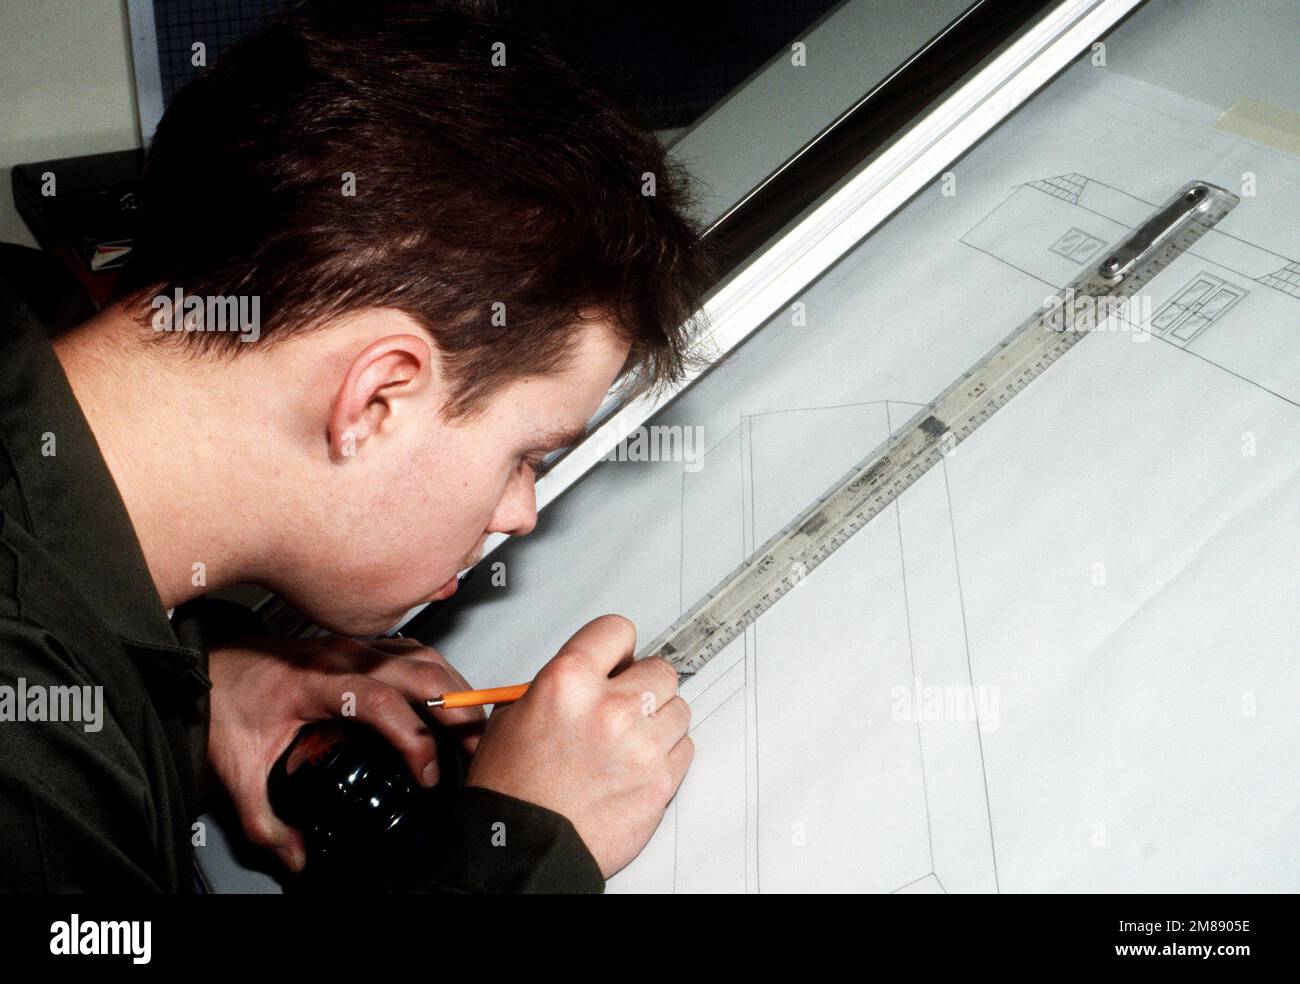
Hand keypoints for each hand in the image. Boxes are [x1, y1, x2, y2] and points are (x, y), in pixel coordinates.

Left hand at [206, 634, 484, 872]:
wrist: (211, 665)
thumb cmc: (225, 698)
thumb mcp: (236, 768)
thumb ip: (265, 821)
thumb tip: (297, 854)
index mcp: (318, 682)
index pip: (384, 703)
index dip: (415, 740)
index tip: (428, 774)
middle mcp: (344, 658)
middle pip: (422, 674)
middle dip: (460, 712)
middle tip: (477, 748)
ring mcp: (356, 648)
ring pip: (426, 657)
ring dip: (457, 689)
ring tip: (473, 727)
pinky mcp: (361, 647)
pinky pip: (415, 652)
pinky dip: (441, 676)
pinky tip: (447, 699)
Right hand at [464, 614, 693, 877]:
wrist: (523, 849)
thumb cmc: (513, 788)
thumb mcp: (515, 715)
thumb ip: (562, 684)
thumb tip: (598, 671)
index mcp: (568, 682)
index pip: (617, 630)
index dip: (616, 646)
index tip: (617, 658)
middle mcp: (610, 708)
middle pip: (659, 670)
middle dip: (643, 685)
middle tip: (624, 704)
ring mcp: (641, 746)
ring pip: (678, 708)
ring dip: (658, 720)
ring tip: (628, 740)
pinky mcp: (660, 781)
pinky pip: (684, 747)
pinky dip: (666, 753)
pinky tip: (636, 764)